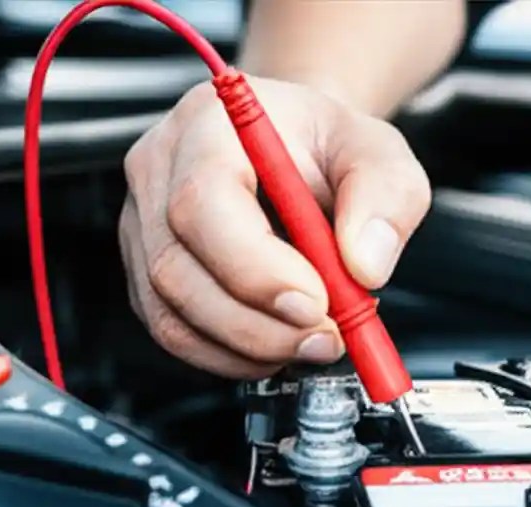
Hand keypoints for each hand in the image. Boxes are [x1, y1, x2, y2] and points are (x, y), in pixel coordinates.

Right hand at [119, 76, 430, 377]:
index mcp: (210, 126)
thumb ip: (386, 200)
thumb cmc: (328, 146)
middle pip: (176, 268)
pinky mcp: (148, 269)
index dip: (255, 268)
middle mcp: (160, 171)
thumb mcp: (381, 154)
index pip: (203, 202)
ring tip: (310, 343)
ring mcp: (144, 223)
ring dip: (247, 347)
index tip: (316, 304)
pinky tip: (276, 347)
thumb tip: (366, 265)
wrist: (298, 148)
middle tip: (326, 339)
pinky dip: (229, 355)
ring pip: (170, 311)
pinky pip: (173, 331)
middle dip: (256, 324)